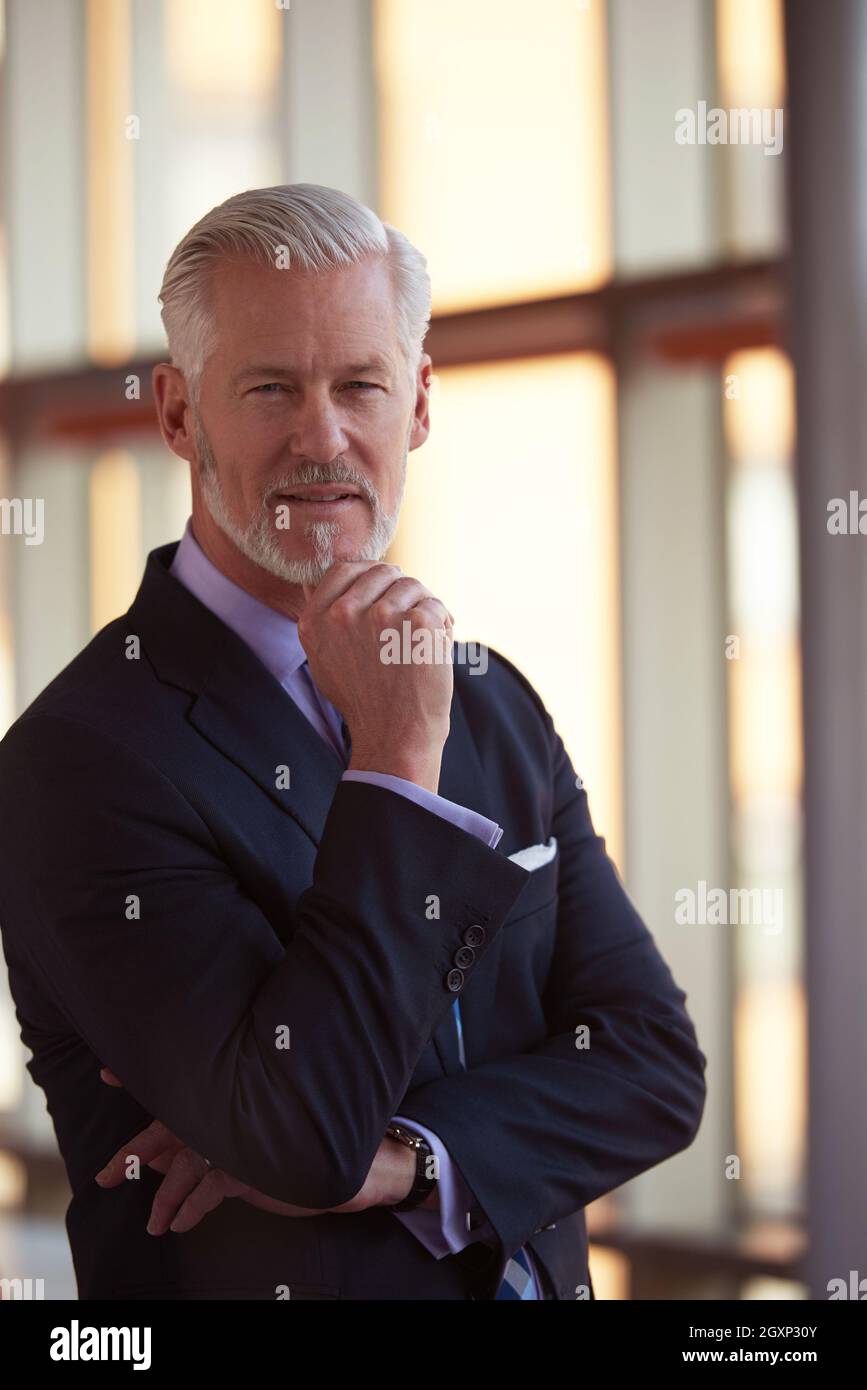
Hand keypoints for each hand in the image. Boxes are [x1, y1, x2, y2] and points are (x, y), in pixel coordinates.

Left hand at [94, 1068, 434, 1231]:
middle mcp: (225, 1115)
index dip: (139, 1079)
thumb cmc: (300, 1139)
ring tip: (155, 1226)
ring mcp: (235, 1139)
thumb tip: (178, 1146)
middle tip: (104, 1177)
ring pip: (184, 1168)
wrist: (348, 1162)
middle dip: (133, 1154)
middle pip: (166, 1132)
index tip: (106, 1075)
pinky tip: (181, 1223)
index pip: (176, 1092)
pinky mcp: (248, 1166)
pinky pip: (209, 1190)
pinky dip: (192, 1208)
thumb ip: (221, 1125)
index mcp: (225, 1100)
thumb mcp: (255, 1131)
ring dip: (165, 1199)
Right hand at [298, 561, 454, 793]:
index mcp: (315, 620)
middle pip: (384, 572)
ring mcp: (381, 616)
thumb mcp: (324, 658)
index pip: (345, 569)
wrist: (394, 737)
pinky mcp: (417, 623)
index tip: (384, 597)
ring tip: (421, 642)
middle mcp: (343, 614)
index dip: (370, 577)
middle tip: (408, 627)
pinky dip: (443, 625)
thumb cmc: (365, 700)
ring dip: (424, 608)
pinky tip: (435, 650)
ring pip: (414, 586)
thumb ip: (324, 617)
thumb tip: (329, 575)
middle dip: (402, 593)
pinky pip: (436, 605)